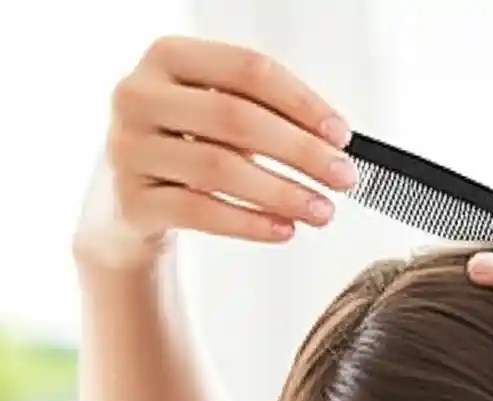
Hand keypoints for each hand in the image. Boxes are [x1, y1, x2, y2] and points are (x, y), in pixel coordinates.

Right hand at [73, 35, 357, 271]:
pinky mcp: (130, 199)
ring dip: (283, 192)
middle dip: (302, 151)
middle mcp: (138, 95)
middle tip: (343, 176)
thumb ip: (271, 115)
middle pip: (236, 118)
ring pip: (219, 168)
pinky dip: (250, 223)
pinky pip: (200, 212)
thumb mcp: (223, 116)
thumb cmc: (192, 146)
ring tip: (323, 211)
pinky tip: (284, 229)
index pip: (248, 70)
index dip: (302, 102)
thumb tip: (336, 143)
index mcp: (169, 57)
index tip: (342, 135)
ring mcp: (127, 148)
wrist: (131, 201)